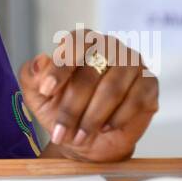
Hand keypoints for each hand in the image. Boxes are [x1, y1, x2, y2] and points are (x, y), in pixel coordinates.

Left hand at [17, 28, 157, 162]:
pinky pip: (136, 99)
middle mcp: (110, 46)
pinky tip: (105, 128)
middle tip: (60, 131)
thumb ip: (32, 76)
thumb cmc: (61, 110)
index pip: (74, 43)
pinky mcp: (149, 84)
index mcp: (83, 41)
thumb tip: (40, 61)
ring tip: (80, 137)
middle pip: (92, 71)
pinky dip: (118, 117)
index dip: (60, 67)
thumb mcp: (38, 96)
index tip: (45, 91)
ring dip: (93, 117)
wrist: (87, 139)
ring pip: (113, 88)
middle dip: (73, 106)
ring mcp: (132, 63)